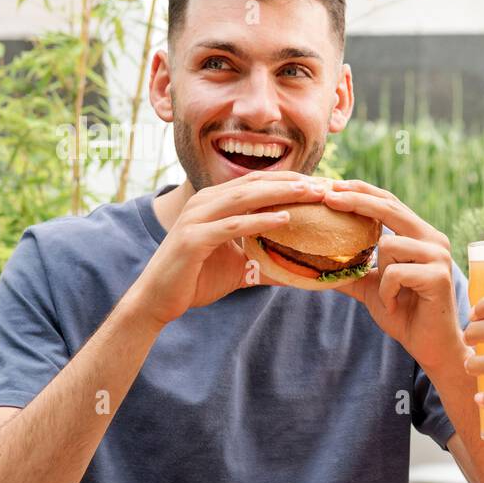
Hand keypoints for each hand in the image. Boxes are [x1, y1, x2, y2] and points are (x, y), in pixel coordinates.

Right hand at [129, 171, 329, 325]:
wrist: (158, 300)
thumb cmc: (197, 279)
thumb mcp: (238, 265)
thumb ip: (264, 258)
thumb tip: (298, 269)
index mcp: (215, 203)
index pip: (258, 184)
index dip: (290, 182)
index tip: (321, 186)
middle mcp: (205, 202)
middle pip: (255, 184)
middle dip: (291, 182)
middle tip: (325, 184)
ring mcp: (197, 218)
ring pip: (244, 198)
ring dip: (280, 194)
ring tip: (311, 193)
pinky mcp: (193, 238)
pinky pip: (232, 226)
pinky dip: (259, 220)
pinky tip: (284, 219)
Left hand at [321, 180, 464, 371]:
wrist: (430, 346)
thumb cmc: (404, 314)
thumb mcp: (371, 287)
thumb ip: (351, 270)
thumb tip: (313, 263)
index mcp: (421, 235)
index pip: (390, 203)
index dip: (362, 192)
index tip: (334, 186)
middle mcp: (434, 239)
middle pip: (390, 208)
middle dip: (356, 201)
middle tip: (327, 197)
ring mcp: (439, 256)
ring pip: (389, 245)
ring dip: (379, 273)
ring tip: (390, 294)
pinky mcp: (438, 276)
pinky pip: (395, 273)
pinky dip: (387, 291)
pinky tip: (396, 305)